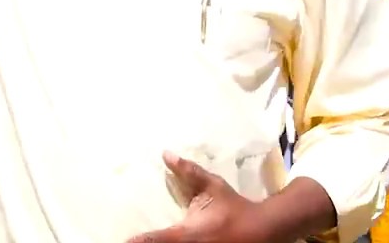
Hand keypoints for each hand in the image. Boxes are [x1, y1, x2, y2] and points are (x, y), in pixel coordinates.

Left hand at [125, 152, 266, 242]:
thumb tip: (166, 154)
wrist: (265, 229)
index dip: (137, 241)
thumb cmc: (235, 207)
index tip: (123, 239)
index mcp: (187, 234)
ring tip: (138, 242)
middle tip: (127, 241)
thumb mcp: (213, 187)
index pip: (156, 239)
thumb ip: (189, 172)